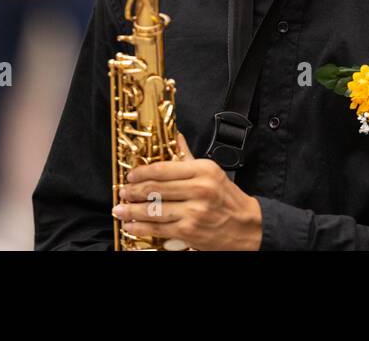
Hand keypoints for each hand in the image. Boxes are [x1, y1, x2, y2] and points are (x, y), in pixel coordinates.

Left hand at [113, 133, 262, 250]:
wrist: (248, 227)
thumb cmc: (229, 200)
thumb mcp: (212, 172)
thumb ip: (189, 157)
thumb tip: (176, 137)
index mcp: (203, 170)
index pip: (164, 168)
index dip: (142, 172)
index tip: (131, 175)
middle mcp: (199, 189)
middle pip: (155, 188)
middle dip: (133, 191)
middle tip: (122, 192)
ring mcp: (194, 211)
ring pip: (153, 209)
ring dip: (132, 211)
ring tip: (120, 210)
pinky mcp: (190, 231)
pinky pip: (158, 227)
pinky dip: (141, 227)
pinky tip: (131, 225)